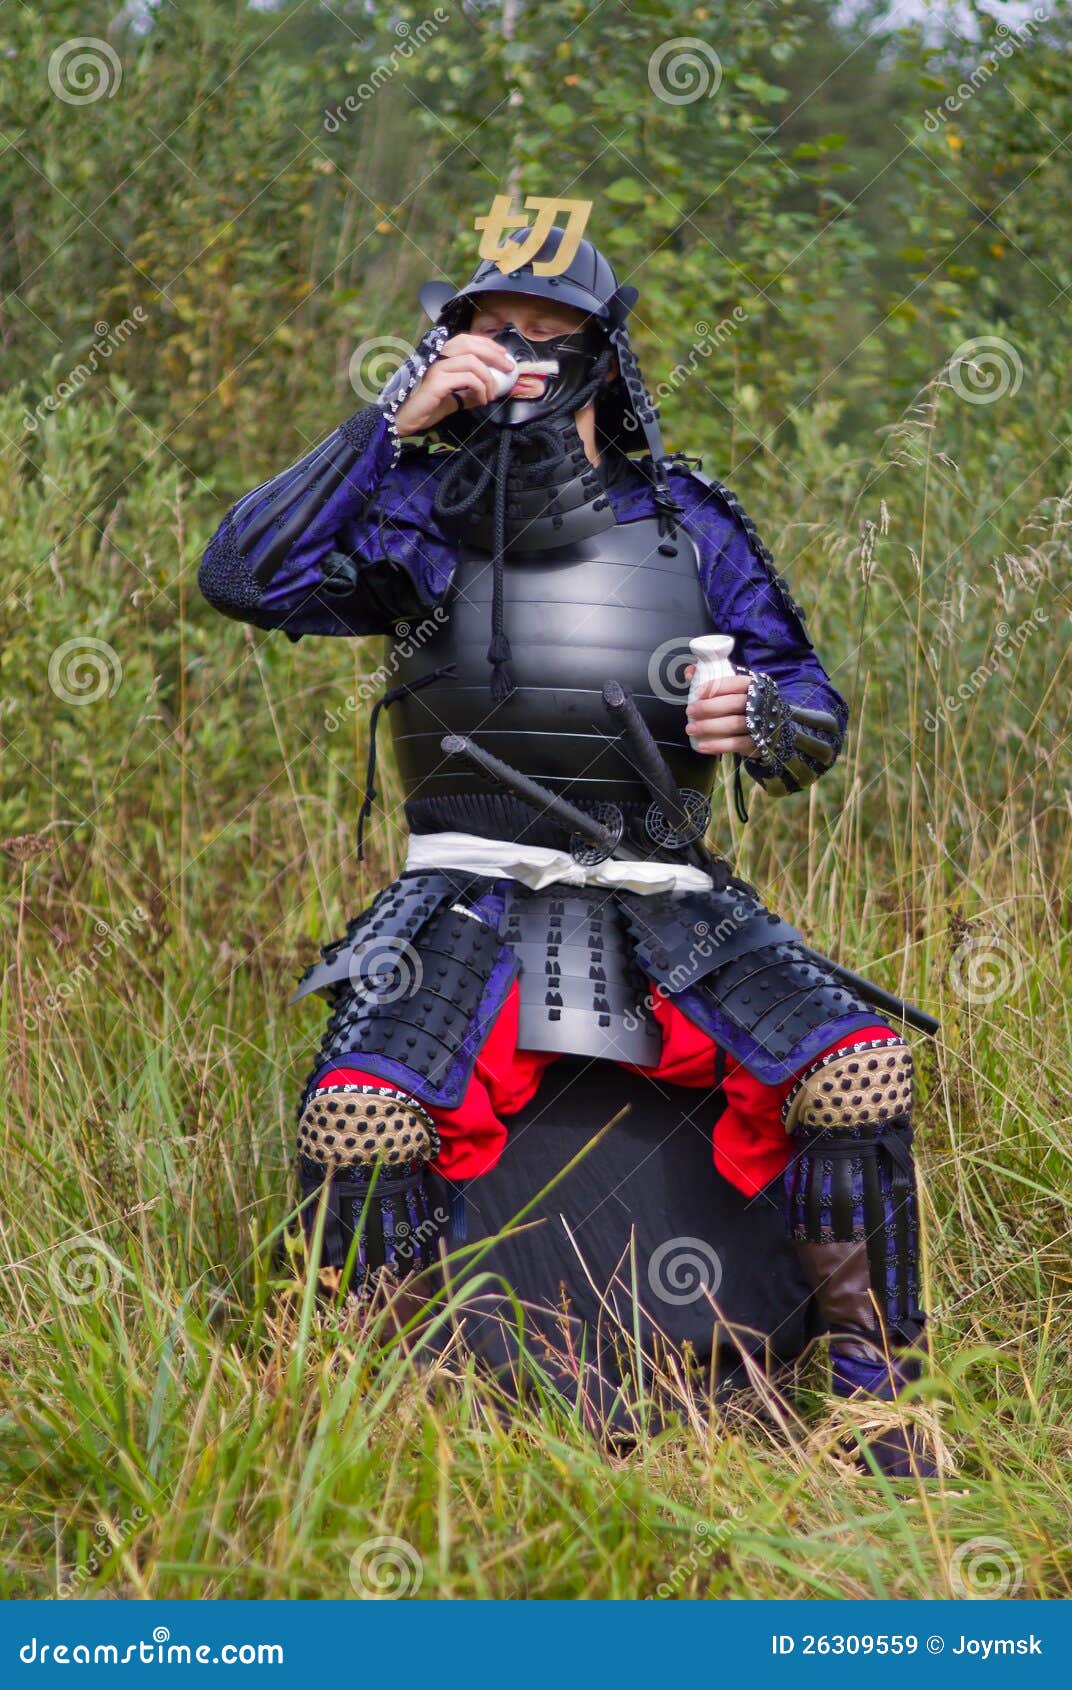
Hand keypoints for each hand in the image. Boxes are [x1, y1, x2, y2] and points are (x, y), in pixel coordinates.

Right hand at [393, 334, 515, 436]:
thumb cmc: (427, 408)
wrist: (406, 421)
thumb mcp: (454, 398)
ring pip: (471, 361)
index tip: (504, 357)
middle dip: (494, 354)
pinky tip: (482, 400)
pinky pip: (467, 379)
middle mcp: (437, 356)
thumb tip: (491, 390)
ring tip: (491, 394)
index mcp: (442, 356)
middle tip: (508, 368)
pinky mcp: (437, 381)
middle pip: (471, 344)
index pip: (468, 340)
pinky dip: (480, 388)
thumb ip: (470, 391)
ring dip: (488, 378)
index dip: (489, 345)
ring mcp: (436, 367)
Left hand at [684, 669, 758, 756]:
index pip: (736, 683)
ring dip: (709, 726)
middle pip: (734, 703)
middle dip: (709, 707)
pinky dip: (718, 745)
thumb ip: (712, 680)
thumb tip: (689, 672)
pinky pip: (737, 744)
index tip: (697, 692)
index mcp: (755, 687)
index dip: (716, 686)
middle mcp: (760, 703)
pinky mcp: (758, 743)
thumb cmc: (744, 706)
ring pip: (734, 724)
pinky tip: (702, 745)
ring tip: (691, 729)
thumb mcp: (733, 690)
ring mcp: (761, 724)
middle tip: (690, 711)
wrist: (769, 731)